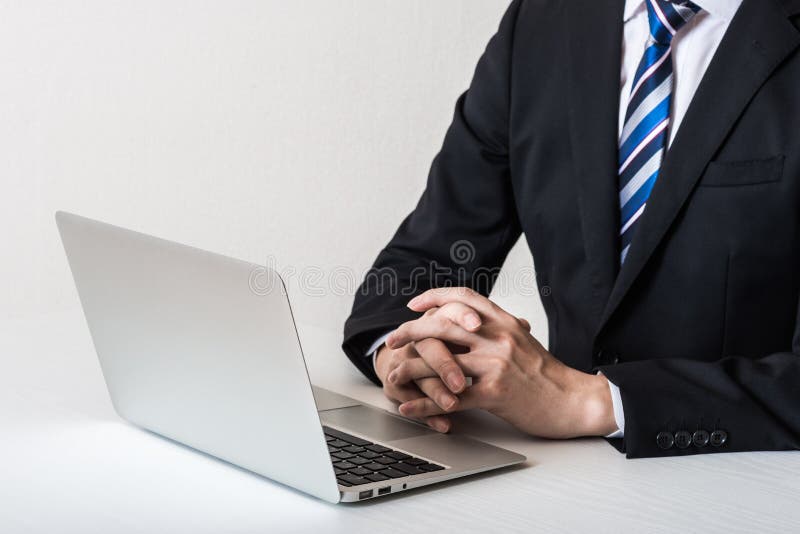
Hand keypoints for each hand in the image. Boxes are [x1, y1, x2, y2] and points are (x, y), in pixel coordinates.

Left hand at [385, 288, 617, 437]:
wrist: (574, 400)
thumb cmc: (547, 374)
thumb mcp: (522, 340)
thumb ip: (496, 329)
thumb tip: (470, 322)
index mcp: (504, 322)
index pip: (463, 298)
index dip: (434, 297)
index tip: (414, 305)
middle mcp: (498, 338)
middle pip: (443, 325)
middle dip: (411, 331)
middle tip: (392, 340)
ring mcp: (496, 364)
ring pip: (441, 362)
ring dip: (411, 369)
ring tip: (394, 376)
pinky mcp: (495, 393)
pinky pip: (451, 398)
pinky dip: (425, 403)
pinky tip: (409, 407)